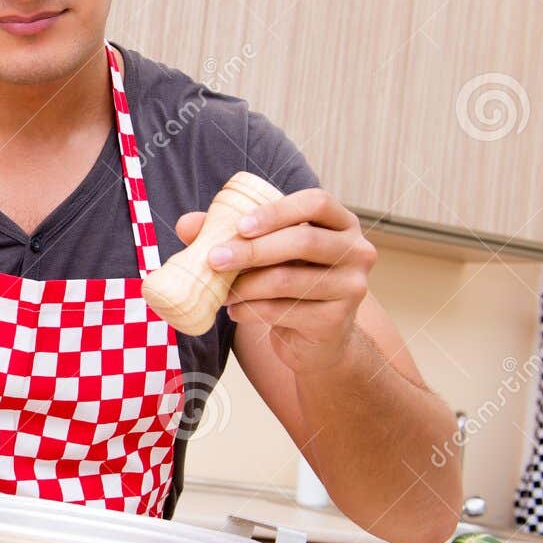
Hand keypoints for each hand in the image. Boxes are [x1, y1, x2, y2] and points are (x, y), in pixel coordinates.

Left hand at [173, 188, 375, 372]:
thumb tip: (187, 224)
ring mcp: (351, 287)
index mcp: (340, 223)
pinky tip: (235, 311)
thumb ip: (228, 233)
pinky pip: (285, 311)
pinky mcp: (336, 320)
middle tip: (214, 259)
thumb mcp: (263, 253)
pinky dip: (252, 310)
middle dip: (252, 250)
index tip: (239, 225)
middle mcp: (356, 251)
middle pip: (303, 241)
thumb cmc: (287, 282)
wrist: (316, 338)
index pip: (316, 203)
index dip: (277, 211)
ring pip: (289, 279)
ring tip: (221, 291)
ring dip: (246, 284)